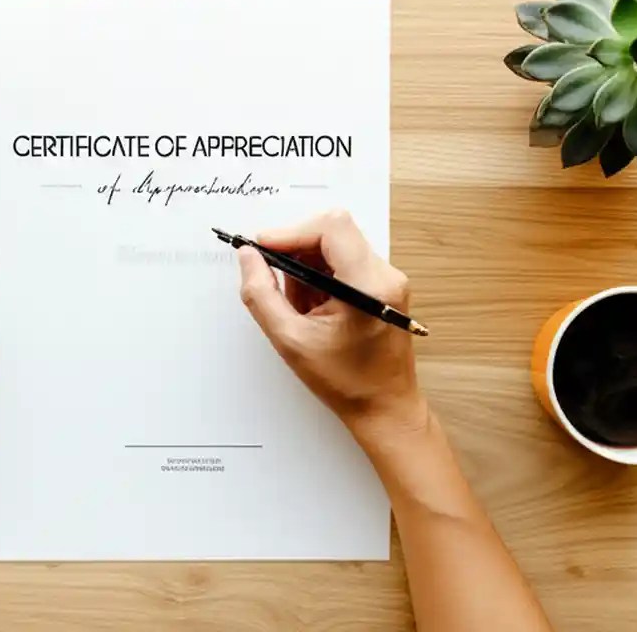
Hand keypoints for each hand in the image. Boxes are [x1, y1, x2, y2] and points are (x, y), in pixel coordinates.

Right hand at [235, 210, 425, 442]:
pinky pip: (344, 262)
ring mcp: (387, 279)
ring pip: (336, 246)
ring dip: (307, 267)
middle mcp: (385, 275)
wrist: (384, 408)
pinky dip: (320, 277)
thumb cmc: (347, 382)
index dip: (290, 232)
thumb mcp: (290, 340)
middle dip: (296, 251)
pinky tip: (313, 309)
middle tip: (274, 278)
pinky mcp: (383, 286)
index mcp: (369, 286)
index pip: (331, 227)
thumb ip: (262, 294)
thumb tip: (249, 257)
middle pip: (332, 232)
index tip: (262, 248)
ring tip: (299, 307)